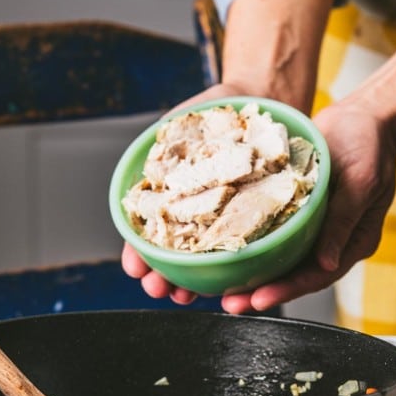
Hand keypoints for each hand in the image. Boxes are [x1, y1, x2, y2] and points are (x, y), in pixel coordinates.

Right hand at [120, 81, 251, 305]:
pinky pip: (245, 250)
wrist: (261, 100)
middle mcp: (196, 212)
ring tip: (183, 296)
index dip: (139, 253)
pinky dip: (233, 269)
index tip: (135, 268)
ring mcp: (226, 219)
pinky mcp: (258, 222)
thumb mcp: (183, 124)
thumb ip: (164, 147)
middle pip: (174, 256)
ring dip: (192, 283)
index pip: (149, 233)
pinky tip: (228, 285)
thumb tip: (147, 171)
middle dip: (162, 278)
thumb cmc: (217, 110)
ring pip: (205, 261)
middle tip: (157, 289)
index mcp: (171, 196)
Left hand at [222, 97, 395, 312]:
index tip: (258, 299)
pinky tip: (225, 249)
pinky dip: (250, 242)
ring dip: (251, 273)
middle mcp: (330, 240)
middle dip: (261, 291)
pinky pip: (272, 231)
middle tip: (229, 303)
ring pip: (280, 258)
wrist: (362, 115)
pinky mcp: (295, 210)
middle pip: (293, 274)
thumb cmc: (370, 145)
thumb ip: (343, 222)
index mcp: (352, 241)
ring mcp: (313, 227)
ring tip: (219, 288)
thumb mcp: (362, 182)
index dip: (287, 289)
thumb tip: (326, 264)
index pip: (318, 275)